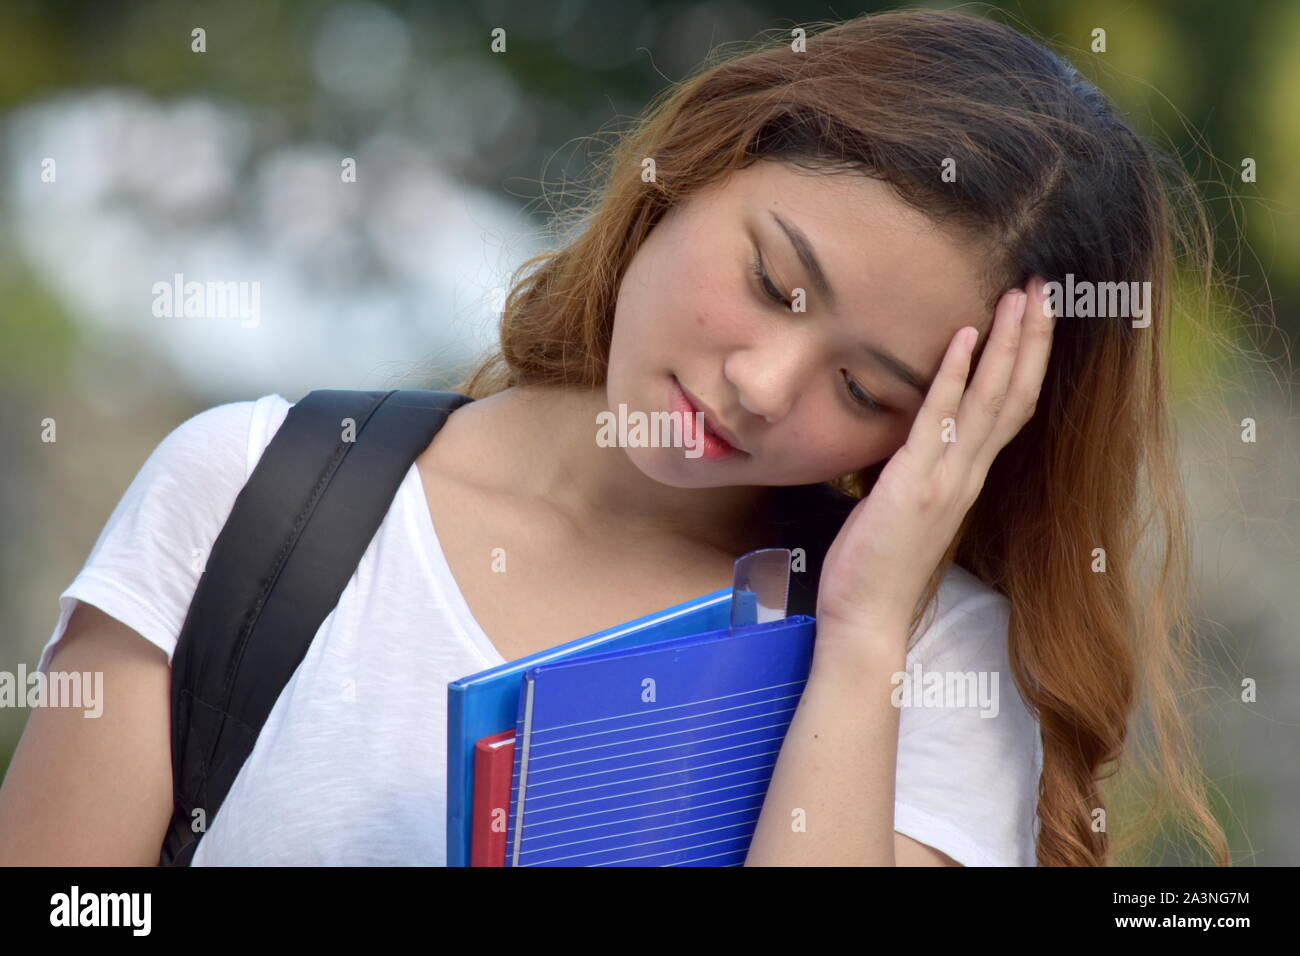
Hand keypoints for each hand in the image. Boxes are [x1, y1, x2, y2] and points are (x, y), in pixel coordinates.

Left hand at [814, 275, 1054, 655]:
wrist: (868, 619)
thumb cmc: (878, 564)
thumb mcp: (903, 503)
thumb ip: (917, 468)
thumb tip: (910, 434)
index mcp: (967, 477)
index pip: (1010, 409)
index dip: (1027, 360)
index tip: (1035, 315)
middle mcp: (969, 474)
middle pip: (1016, 395)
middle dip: (1032, 338)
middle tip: (1044, 286)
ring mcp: (947, 480)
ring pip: (991, 401)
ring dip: (1007, 344)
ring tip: (1020, 294)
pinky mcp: (915, 485)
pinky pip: (940, 422)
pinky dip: (953, 377)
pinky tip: (964, 337)